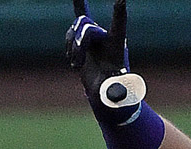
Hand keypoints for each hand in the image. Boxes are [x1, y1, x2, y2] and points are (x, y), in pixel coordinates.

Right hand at [66, 0, 143, 124]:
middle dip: (77, 43)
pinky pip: (76, 25)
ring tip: (76, 66)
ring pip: (76, 30)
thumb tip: (113, 95)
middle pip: (87, 26)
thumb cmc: (113, 92)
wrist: (105, 89)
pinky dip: (72, 31)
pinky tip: (77, 30)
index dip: (118, 11)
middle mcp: (106, 37)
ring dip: (72, 48)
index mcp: (117, 46)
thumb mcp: (115, 93)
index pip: (118, 25)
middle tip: (76, 65)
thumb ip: (114, 92)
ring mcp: (95, 37)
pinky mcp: (85, 40)